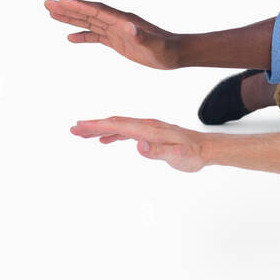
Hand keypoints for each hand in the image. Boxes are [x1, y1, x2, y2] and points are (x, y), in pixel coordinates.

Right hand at [45, 0, 180, 68]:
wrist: (176, 54)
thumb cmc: (166, 49)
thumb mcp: (154, 45)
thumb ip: (141, 37)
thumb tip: (128, 28)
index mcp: (123, 20)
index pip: (97, 11)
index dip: (79, 6)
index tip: (61, 1)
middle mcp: (117, 22)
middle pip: (88, 13)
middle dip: (68, 9)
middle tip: (47, 3)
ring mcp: (116, 31)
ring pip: (89, 22)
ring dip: (71, 18)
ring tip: (51, 13)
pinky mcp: (118, 41)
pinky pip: (96, 37)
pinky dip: (83, 36)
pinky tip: (70, 37)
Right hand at [71, 117, 206, 171]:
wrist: (207, 148)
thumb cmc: (193, 154)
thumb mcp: (177, 156)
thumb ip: (158, 151)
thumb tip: (138, 145)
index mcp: (150, 129)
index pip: (119, 125)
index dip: (97, 126)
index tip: (79, 126)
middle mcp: (148, 125)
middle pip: (115, 123)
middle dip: (93, 125)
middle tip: (73, 129)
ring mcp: (149, 128)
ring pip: (120, 126)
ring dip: (101, 129)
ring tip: (82, 134)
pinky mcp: (151, 134)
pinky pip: (128, 131)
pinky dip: (113, 133)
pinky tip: (105, 140)